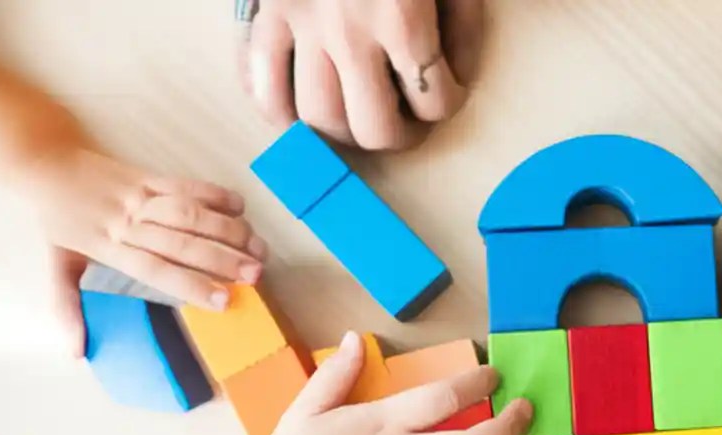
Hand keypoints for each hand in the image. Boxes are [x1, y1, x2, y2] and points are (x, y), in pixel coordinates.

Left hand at [29, 146, 265, 357]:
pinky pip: (185, 184)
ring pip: (189, 213)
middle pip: (181, 242)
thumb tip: (76, 354)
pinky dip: (215, 194)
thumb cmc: (58, 221)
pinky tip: (241, 208)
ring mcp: (139, 197)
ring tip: (258, 247)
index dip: (192, 285)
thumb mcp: (57, 268)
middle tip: (256, 274)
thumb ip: (67, 309)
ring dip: (227, 229)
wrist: (46, 164)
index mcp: (108, 249)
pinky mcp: (148, 175)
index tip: (224, 301)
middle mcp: (127, 223)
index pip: (156, 270)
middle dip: (223, 258)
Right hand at [244, 0, 484, 149]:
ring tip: (360, 118)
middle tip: (407, 124)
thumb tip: (457, 69)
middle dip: (398, 136)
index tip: (448, 92)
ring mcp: (299, 24)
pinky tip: (299, 113)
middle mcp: (349, 31)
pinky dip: (277, 110)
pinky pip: (259, 81)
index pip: (435, 100)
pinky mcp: (264, 11)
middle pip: (372, 128)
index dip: (449, 103)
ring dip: (344, 131)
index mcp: (403, 16)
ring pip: (316, 118)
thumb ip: (461, 18)